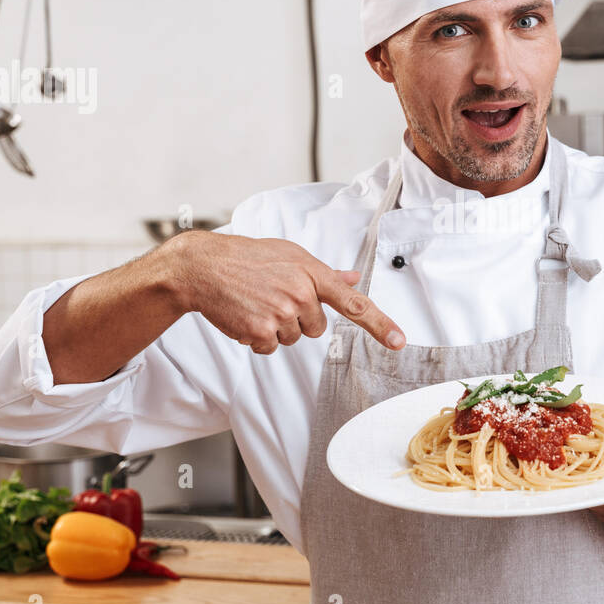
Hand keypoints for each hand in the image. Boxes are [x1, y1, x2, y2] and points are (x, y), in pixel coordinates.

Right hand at [166, 230, 405, 354]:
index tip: (400, 342)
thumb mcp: (290, 255)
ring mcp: (281, 313)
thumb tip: (353, 276)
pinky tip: (244, 315)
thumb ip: (324, 272)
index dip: (380, 324)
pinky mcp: (260, 331)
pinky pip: (269, 348)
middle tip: (272, 297)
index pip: (354, 302)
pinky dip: (256, 338)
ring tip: (255, 303)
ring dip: (275, 328)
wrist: (204, 266)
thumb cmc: (247, 257)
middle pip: (316, 329)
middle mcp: (301, 293)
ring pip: (292, 339)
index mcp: (312, 273)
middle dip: (297, 319)